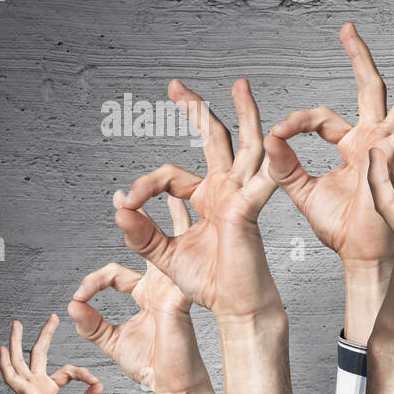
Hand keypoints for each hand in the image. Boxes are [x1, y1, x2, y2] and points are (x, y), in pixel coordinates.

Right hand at [0, 316, 102, 393]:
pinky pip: (13, 377)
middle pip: (39, 354)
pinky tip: (2, 350)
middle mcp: (38, 385)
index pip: (68, 370)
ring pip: (21, 360)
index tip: (94, 381)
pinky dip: (6, 364)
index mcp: (50, 388)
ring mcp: (29, 388)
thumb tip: (100, 384)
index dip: (83, 374)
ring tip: (15, 324)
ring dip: (18, 342)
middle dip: (45, 335)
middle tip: (52, 317)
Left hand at [68, 196, 210, 393]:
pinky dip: (172, 249)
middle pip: (153, 241)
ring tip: (149, 196)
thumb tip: (72, 306)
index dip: (94, 281)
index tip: (80, 297)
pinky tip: (167, 234)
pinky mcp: (180, 294)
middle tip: (121, 196)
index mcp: (148, 294)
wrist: (176, 384)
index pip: (116, 274)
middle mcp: (163, 285)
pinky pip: (171, 265)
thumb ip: (92, 325)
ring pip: (173, 240)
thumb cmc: (153, 366)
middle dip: (138, 217)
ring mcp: (175, 286)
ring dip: (167, 214)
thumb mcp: (112, 343)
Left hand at [114, 79, 280, 320]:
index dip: (144, 184)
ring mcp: (240, 197)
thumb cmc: (210, 283)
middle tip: (177, 87)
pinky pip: (261, 179)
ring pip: (246, 147)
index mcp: (207, 199)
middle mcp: (225, 192)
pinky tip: (274, 138)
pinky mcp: (249, 209)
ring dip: (244, 115)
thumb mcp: (163, 254)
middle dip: (196, 111)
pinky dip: (270, 159)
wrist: (235, 307)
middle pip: (215, 141)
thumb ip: (141, 231)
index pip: (170, 175)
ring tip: (240, 86)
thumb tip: (119, 207)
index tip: (128, 202)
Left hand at [265, 24, 393, 269]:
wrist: (366, 258)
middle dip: (361, 58)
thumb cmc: (343, 234)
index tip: (278, 131)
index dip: (298, 121)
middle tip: (349, 30)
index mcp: (352, 147)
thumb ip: (284, 166)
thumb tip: (266, 137)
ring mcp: (393, 148)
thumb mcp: (304, 194)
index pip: (322, 118)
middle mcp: (374, 141)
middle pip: (371, 90)